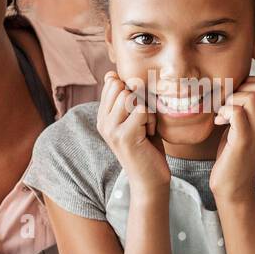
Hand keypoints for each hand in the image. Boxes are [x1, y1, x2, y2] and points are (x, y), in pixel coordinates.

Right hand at [96, 72, 169, 193]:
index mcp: (102, 116)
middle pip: (122, 87)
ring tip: (146, 128)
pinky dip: (152, 121)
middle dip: (140, 100)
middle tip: (143, 122)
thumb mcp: (134, 118)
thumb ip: (125, 98)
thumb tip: (111, 74)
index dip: (131, 91)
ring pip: (131, 97)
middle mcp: (102, 122)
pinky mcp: (124, 136)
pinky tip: (149, 135)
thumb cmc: (146, 147)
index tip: (137, 112)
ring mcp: (111, 129)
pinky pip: (142, 109)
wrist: (150, 179)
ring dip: (147, 111)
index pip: (112, 83)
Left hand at [210, 77, 254, 201]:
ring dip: (231, 100)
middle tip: (227, 104)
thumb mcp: (241, 125)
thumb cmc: (232, 154)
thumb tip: (233, 84)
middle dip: (240, 88)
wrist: (233, 186)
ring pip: (251, 96)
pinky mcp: (244, 140)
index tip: (233, 98)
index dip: (248, 82)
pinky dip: (224, 112)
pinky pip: (237, 112)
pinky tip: (219, 122)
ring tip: (222, 114)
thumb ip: (243, 106)